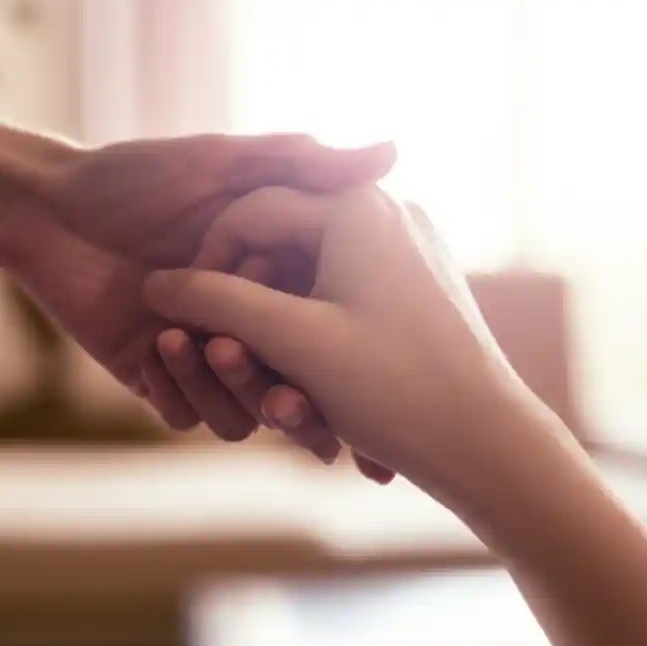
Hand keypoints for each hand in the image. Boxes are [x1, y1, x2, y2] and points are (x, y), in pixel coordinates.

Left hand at [0, 134, 394, 443]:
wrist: (48, 208)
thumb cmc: (137, 177)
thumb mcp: (227, 163)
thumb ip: (306, 163)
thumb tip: (394, 151)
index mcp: (282, 287)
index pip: (337, 336)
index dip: (357, 361)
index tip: (366, 366)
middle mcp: (252, 330)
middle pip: (298, 394)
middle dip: (297, 404)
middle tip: (288, 396)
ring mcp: (205, 361)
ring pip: (242, 415)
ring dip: (227, 388)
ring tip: (199, 340)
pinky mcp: (157, 380)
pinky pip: (184, 416)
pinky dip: (177, 391)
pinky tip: (156, 350)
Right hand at [141, 186, 538, 490]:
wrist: (488, 440)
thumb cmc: (390, 386)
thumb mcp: (290, 340)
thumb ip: (215, 302)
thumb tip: (158, 287)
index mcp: (355, 205)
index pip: (249, 213)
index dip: (205, 264)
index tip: (185, 314)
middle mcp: (388, 213)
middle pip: (283, 244)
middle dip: (247, 303)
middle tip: (229, 354)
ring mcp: (411, 250)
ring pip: (315, 278)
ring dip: (280, 328)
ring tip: (277, 382)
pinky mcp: (424, 289)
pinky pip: (349, 300)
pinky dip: (320, 336)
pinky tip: (315, 388)